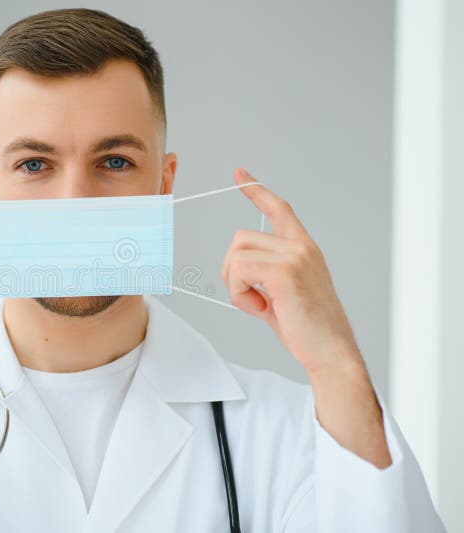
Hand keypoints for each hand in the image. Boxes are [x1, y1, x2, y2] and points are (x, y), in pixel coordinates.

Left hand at [221, 168, 360, 375]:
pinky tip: (261, 308)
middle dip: (232, 270)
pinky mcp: (284, 271)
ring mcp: (294, 256)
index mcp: (303, 248)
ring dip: (236, 285)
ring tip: (260, 305)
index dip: (256, 190)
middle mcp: (300, 247)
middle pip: (239, 238)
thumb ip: (264, 275)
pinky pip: (238, 272)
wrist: (330, 351)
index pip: (279, 209)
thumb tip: (236, 271)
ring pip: (236, 255)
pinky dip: (239, 294)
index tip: (239, 174)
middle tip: (251, 297)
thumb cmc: (307, 328)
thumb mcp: (282, 294)